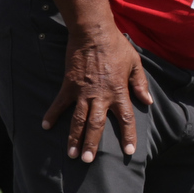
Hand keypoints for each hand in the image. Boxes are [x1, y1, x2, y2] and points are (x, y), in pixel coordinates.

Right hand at [42, 22, 153, 162]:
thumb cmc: (116, 46)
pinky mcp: (69, 85)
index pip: (125, 119)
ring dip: (74, 138)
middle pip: (96, 125)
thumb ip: (140, 84)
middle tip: (87, 161)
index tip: (129, 151)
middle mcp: (101, 96)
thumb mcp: (135, 63)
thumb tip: (148, 101)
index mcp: (119, 92)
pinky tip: (46, 126)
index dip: (128, 136)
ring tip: (71, 154)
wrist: (93, 32)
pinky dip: (52, 115)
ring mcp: (83, 92)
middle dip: (92, 145)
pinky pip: (60, 103)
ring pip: (78, 120)